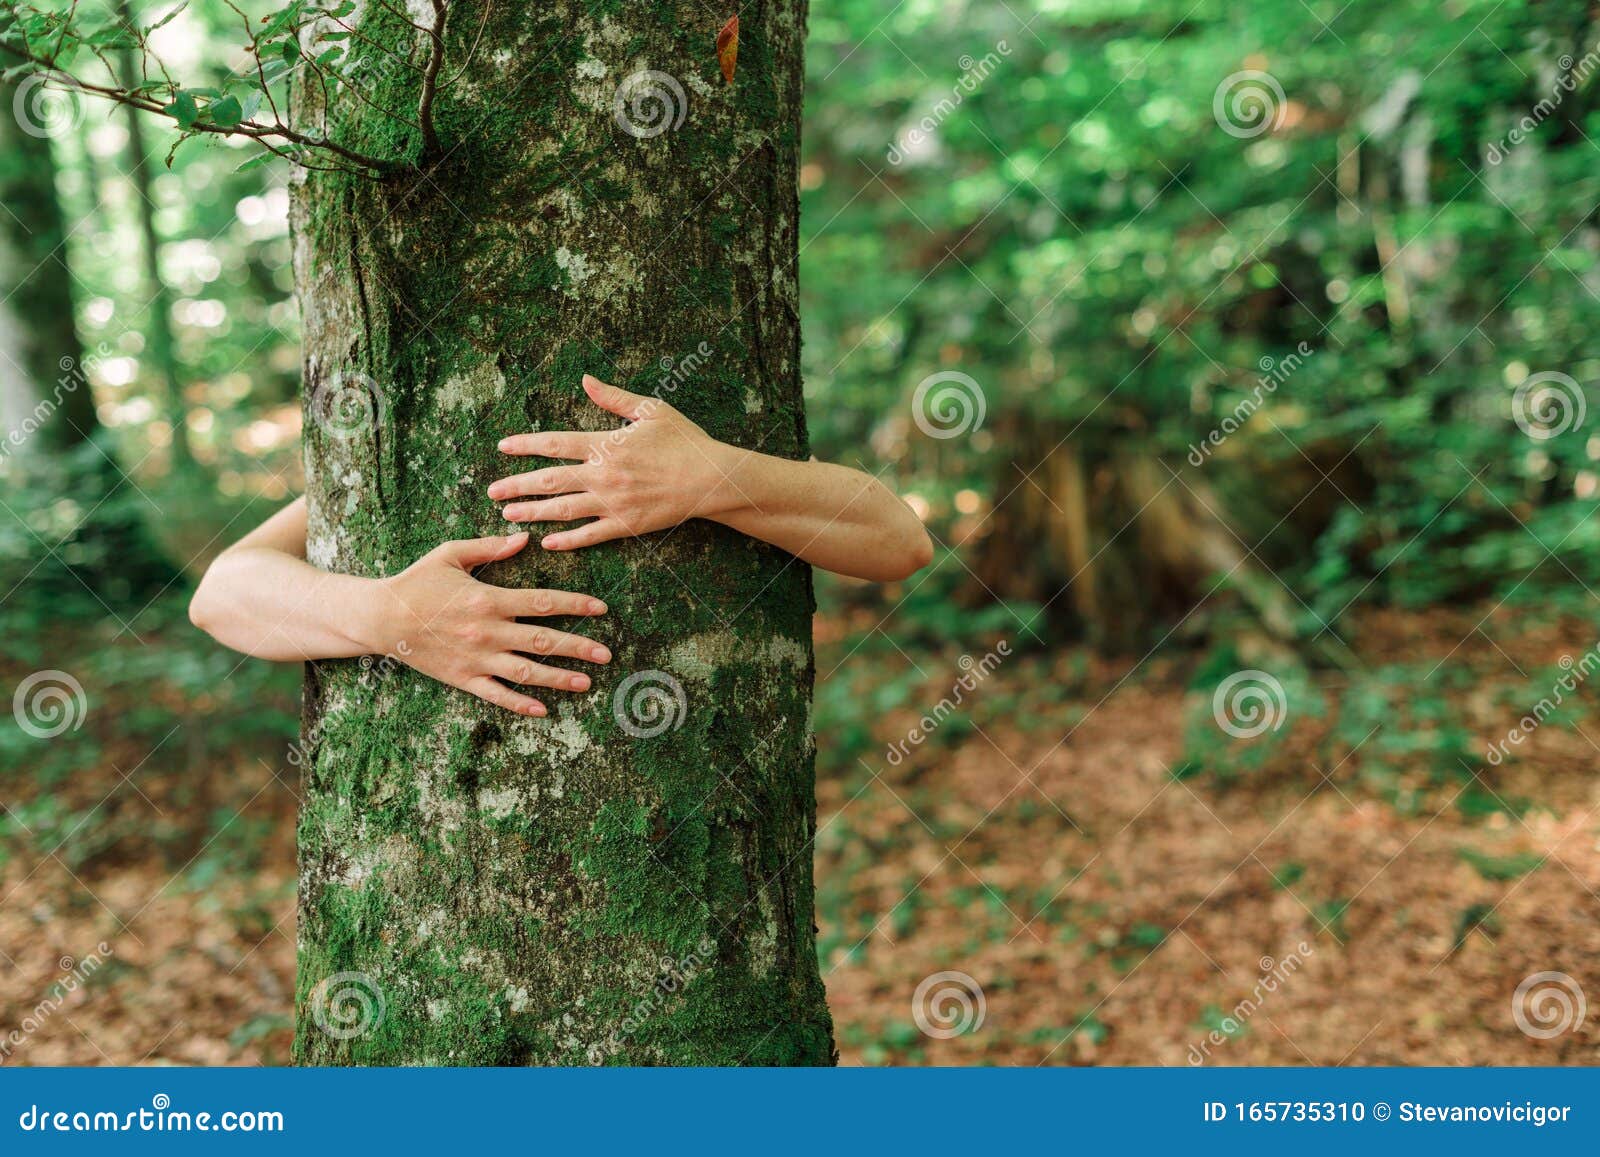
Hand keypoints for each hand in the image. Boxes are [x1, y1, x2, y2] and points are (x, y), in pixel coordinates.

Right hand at [367, 530, 610, 716]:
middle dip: (579, 647)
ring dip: (559, 678)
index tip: (601, 608)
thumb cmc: (417, 581)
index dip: (576, 604)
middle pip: (543, 640)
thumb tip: (524, 538)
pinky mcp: (462, 678)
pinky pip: (496, 695)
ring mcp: (476, 658)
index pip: (543, 602)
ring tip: (586, 682)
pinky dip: (520, 704)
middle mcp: (488, 631)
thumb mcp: (451, 554)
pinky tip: (543, 710)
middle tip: (607, 653)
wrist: (380, 616)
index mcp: (489, 599)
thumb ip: (489, 547)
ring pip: (526, 672)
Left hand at [489, 374, 738, 549]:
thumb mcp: (651, 409)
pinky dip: (567, 540)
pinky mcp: (626, 525)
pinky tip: (548, 542)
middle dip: (517, 485)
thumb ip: (613, 397)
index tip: (502, 447)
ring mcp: (613, 502)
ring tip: (508, 515)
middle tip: (492, 491)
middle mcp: (604, 474)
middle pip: (550, 480)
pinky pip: (590, 535)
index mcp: (606, 444)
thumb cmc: (684, 441)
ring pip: (563, 509)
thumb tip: (585, 379)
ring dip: (533, 512)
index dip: (526, 445)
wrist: (711, 478)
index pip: (555, 444)